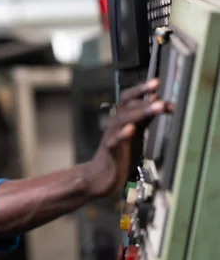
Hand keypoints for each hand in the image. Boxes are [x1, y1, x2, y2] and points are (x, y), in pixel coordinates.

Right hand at [86, 79, 166, 196]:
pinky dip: (123, 134)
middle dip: (142, 95)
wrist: (102, 176)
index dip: (142, 89)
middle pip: (126, 104)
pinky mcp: (110, 151)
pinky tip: (131, 129)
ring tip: (157, 106)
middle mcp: (116, 124)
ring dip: (141, 111)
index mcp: (122, 119)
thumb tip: (157, 99)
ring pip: (124, 119)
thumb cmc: (120, 154)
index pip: (130, 98)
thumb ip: (145, 117)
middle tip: (158, 88)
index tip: (157, 82)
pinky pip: (115, 140)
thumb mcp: (136, 132)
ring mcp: (112, 136)